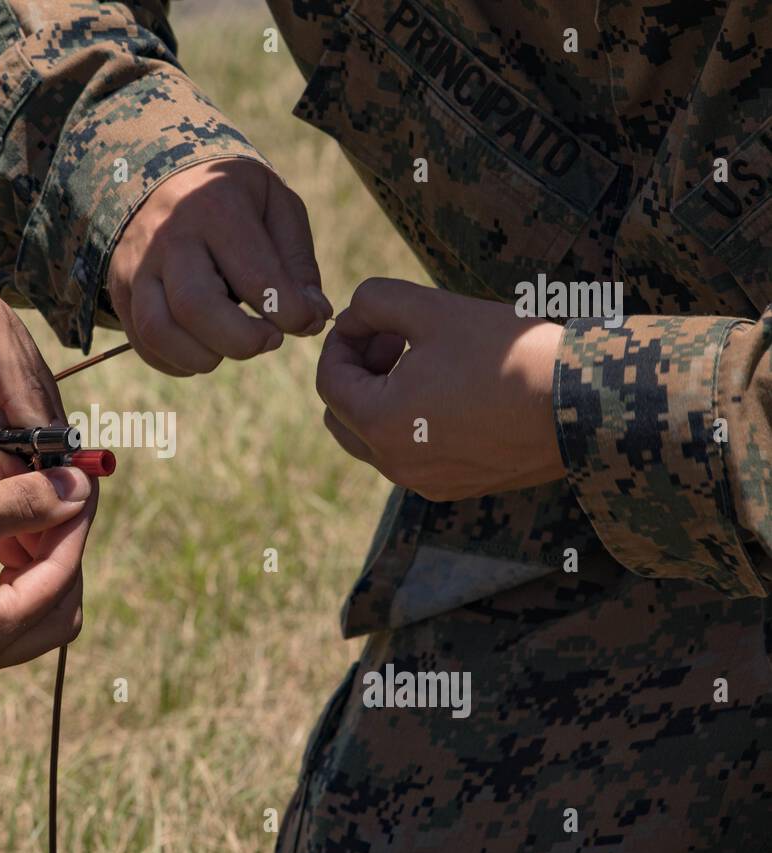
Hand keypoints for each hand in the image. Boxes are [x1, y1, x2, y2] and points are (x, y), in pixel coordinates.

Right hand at [0, 466, 94, 685]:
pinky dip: (0, 581)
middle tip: (56, 508)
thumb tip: (82, 486)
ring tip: (24, 516)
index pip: (60, 582)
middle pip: (53, 616)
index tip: (79, 486)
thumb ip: (24, 502)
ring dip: (33, 571)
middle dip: (62, 560)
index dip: (73, 528)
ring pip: (21, 619)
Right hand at [106, 158, 331, 374]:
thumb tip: (314, 317)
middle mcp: (168, 236)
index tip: (306, 320)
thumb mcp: (276, 206)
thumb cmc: (233, 198)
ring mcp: (136, 266)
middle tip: (269, 340)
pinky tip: (205, 347)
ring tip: (233, 344)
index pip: (255, 276)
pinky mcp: (121, 292)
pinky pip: (144, 343)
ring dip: (205, 356)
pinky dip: (179, 361)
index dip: (290, 313)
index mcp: (215, 206)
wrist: (162, 176)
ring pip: (159, 331)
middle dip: (242, 341)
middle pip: (196, 307)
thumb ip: (297, 262)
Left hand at [315, 278, 565, 500]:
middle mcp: (395, 465)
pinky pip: (412, 455)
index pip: (329, 382)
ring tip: (426, 359)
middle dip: (358, 372)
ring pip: (375, 438)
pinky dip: (412, 423)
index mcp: (380, 424)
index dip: (342, 342)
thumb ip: (376, 302)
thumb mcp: (432, 308)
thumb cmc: (509, 353)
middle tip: (395, 339)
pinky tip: (451, 390)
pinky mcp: (456, 487)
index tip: (371, 319)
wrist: (586, 402)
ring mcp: (425, 482)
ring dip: (383, 397)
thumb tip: (353, 315)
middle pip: (344, 416)